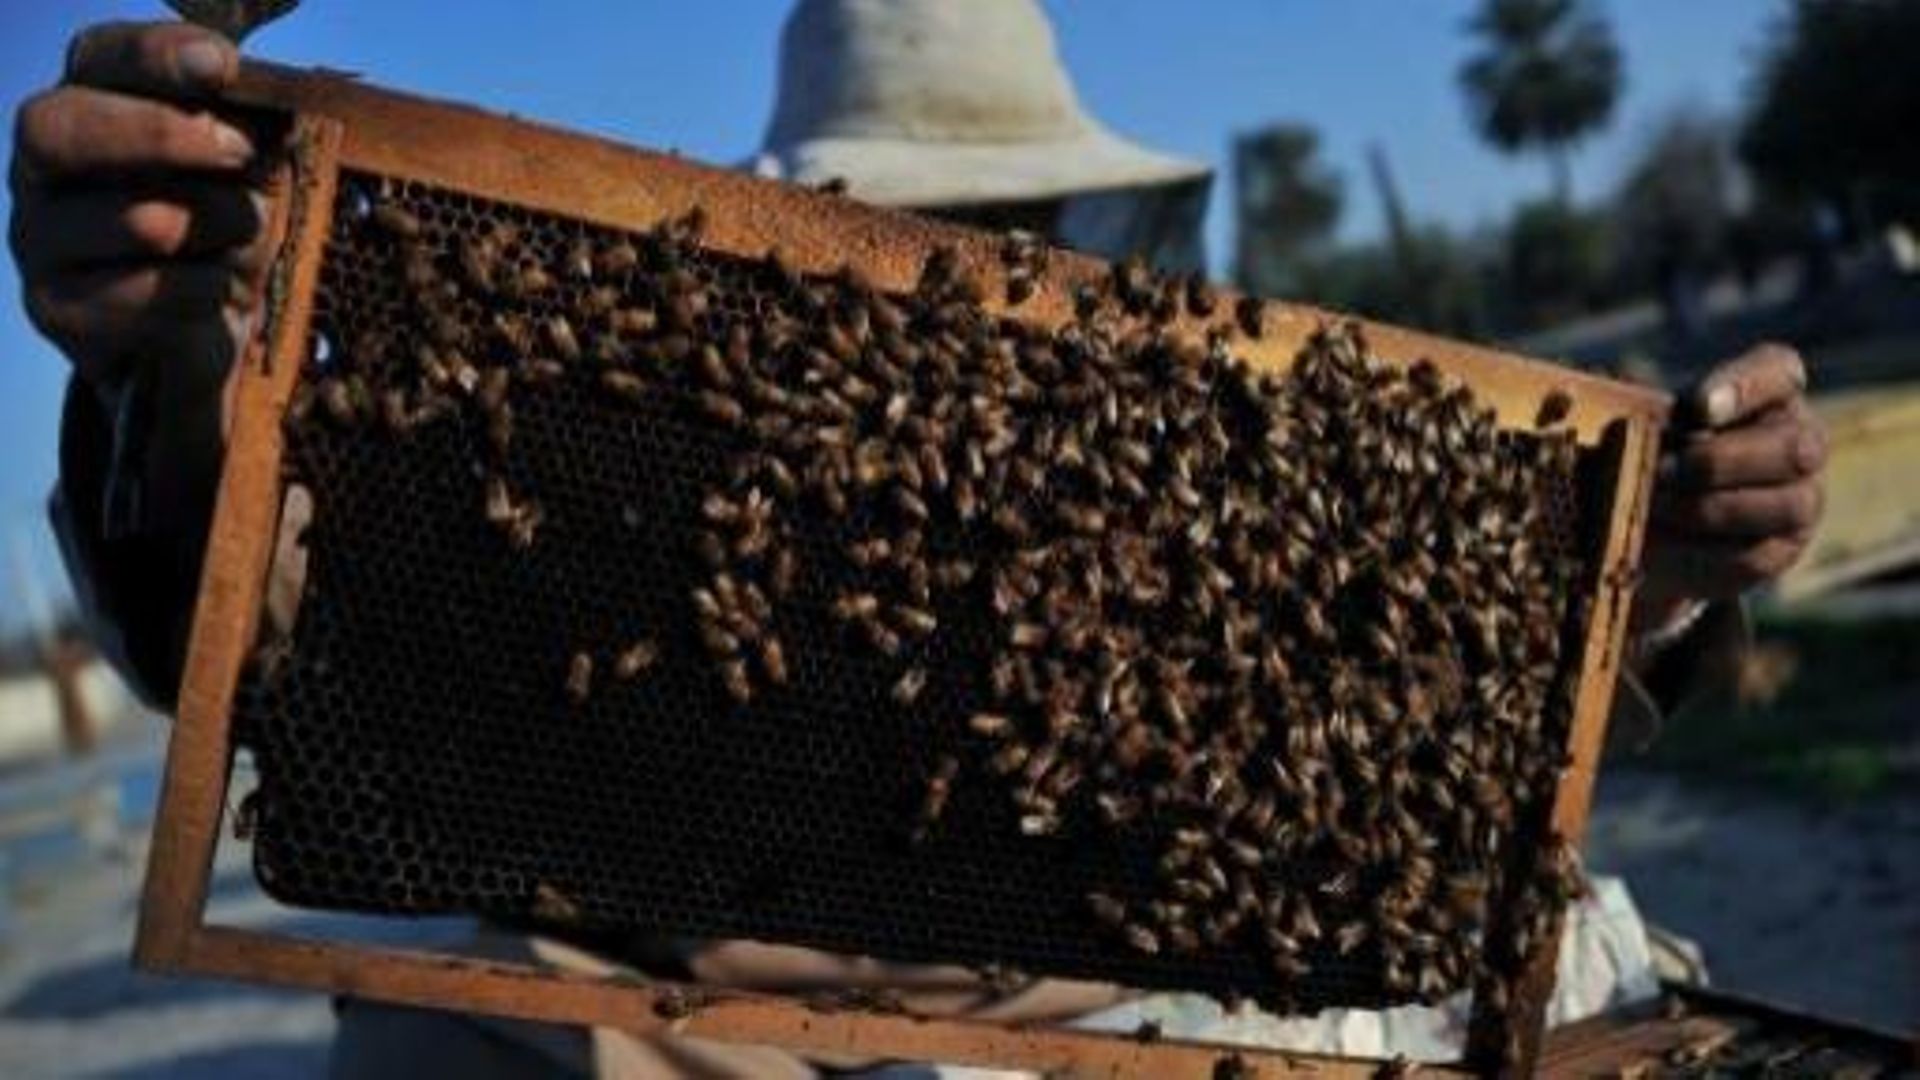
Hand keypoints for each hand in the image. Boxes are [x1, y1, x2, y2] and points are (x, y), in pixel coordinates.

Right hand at [9, 21, 267, 406]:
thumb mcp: (241, 170)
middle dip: (157, 134)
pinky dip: (202, 289)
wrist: (194, 330)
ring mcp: (39, 238)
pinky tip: (222, 286)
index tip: (222, 66)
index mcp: (86, 105)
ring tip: (246, 232)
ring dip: (213, 225)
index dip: (155, 55)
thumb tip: (272, 117)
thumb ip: (245, 133)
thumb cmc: (217, 225)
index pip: (98, 58)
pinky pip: (142, 294)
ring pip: (129, 219)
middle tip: (238, 151)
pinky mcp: (57, 308)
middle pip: (58, 129)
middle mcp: (42, 167)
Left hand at [1635, 344, 1826, 632]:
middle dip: (1718, 462)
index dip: (1744, 387)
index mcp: (1771, 393)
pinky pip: (1753, 554)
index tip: (1697, 405)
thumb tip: (1617, 400)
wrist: (1651, 524)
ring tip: (1651, 505)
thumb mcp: (1643, 421)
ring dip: (1707, 508)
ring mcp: (1801, 500)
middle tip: (1660, 470)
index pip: (1780, 372)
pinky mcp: (1781, 551)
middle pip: (1792, 449)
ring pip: (1782, 505)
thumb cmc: (1651, 450)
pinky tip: (1658, 541)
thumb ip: (1641, 407)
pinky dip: (1700, 549)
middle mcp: (1802, 442)